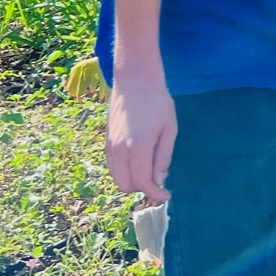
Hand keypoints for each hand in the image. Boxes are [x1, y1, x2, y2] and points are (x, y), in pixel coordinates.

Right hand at [106, 74, 176, 201]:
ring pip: (116, 178)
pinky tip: (138, 162)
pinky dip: (123, 172)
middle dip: (143, 188)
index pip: (143, 183)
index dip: (156, 194)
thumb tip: (159, 180)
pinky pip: (112, 167)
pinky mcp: (106, 142)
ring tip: (149, 171)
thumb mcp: (169, 129)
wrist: (135, 80)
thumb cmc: (158, 102)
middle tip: (159, 180)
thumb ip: (163, 157)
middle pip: (126, 186)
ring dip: (132, 181)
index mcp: (138, 148)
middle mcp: (120, 151)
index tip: (167, 195)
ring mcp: (110, 146)